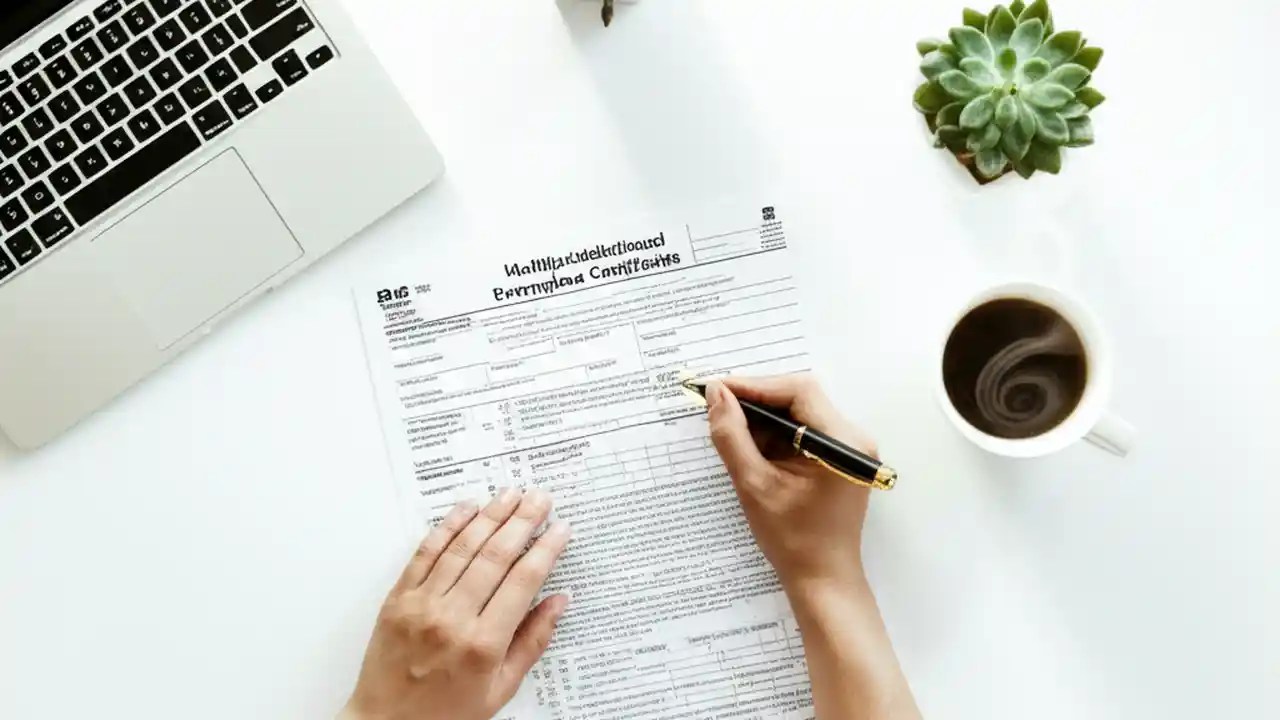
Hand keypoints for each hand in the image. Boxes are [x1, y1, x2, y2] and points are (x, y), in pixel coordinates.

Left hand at [340, 489, 571, 719]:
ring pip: (462, 548)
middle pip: (495, 556)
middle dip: (521, 521)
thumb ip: (532, 642)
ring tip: (510, 494)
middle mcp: (452, 618)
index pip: (522, 582)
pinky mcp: (398, 599)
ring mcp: (422, 605)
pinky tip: (466, 510)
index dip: (545, 550)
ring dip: (489, 516)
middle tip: (540, 498)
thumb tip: (558, 601)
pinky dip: (447, 527)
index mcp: (483, 644)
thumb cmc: (446, 715)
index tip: (560, 529)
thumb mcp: (501, 690)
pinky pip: (425, 554)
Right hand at [705, 374, 876, 593]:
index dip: (755, 385)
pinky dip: (774, 431)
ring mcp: (846, 447)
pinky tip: (747, 440)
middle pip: (800, 396)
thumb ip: (733, 437)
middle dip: (757, 398)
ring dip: (763, 415)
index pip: (798, 391)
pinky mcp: (836, 458)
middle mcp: (852, 437)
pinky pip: (802, 430)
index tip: (718, 388)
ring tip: (727, 420)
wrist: (822, 578)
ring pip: (799, 412)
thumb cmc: (792, 539)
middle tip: (717, 402)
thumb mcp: (754, 485)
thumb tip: (716, 395)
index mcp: (841, 441)